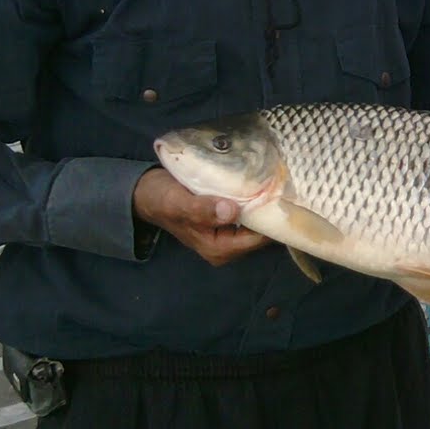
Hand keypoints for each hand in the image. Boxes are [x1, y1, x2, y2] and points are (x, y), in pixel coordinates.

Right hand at [131, 167, 269, 266]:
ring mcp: (228, 233)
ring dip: (264, 203)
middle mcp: (226, 246)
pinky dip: (255, 200)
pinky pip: (250, 212)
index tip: (282, 196)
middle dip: (271, 210)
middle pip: (261, 231)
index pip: (258, 239)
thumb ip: (202, 209)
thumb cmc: (162, 199)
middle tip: (282, 183)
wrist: (148, 193)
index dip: (271, 219)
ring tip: (275, 180)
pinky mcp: (228, 220)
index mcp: (218, 248)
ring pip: (257, 220)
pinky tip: (262, 182)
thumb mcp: (178, 203)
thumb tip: (231, 211)